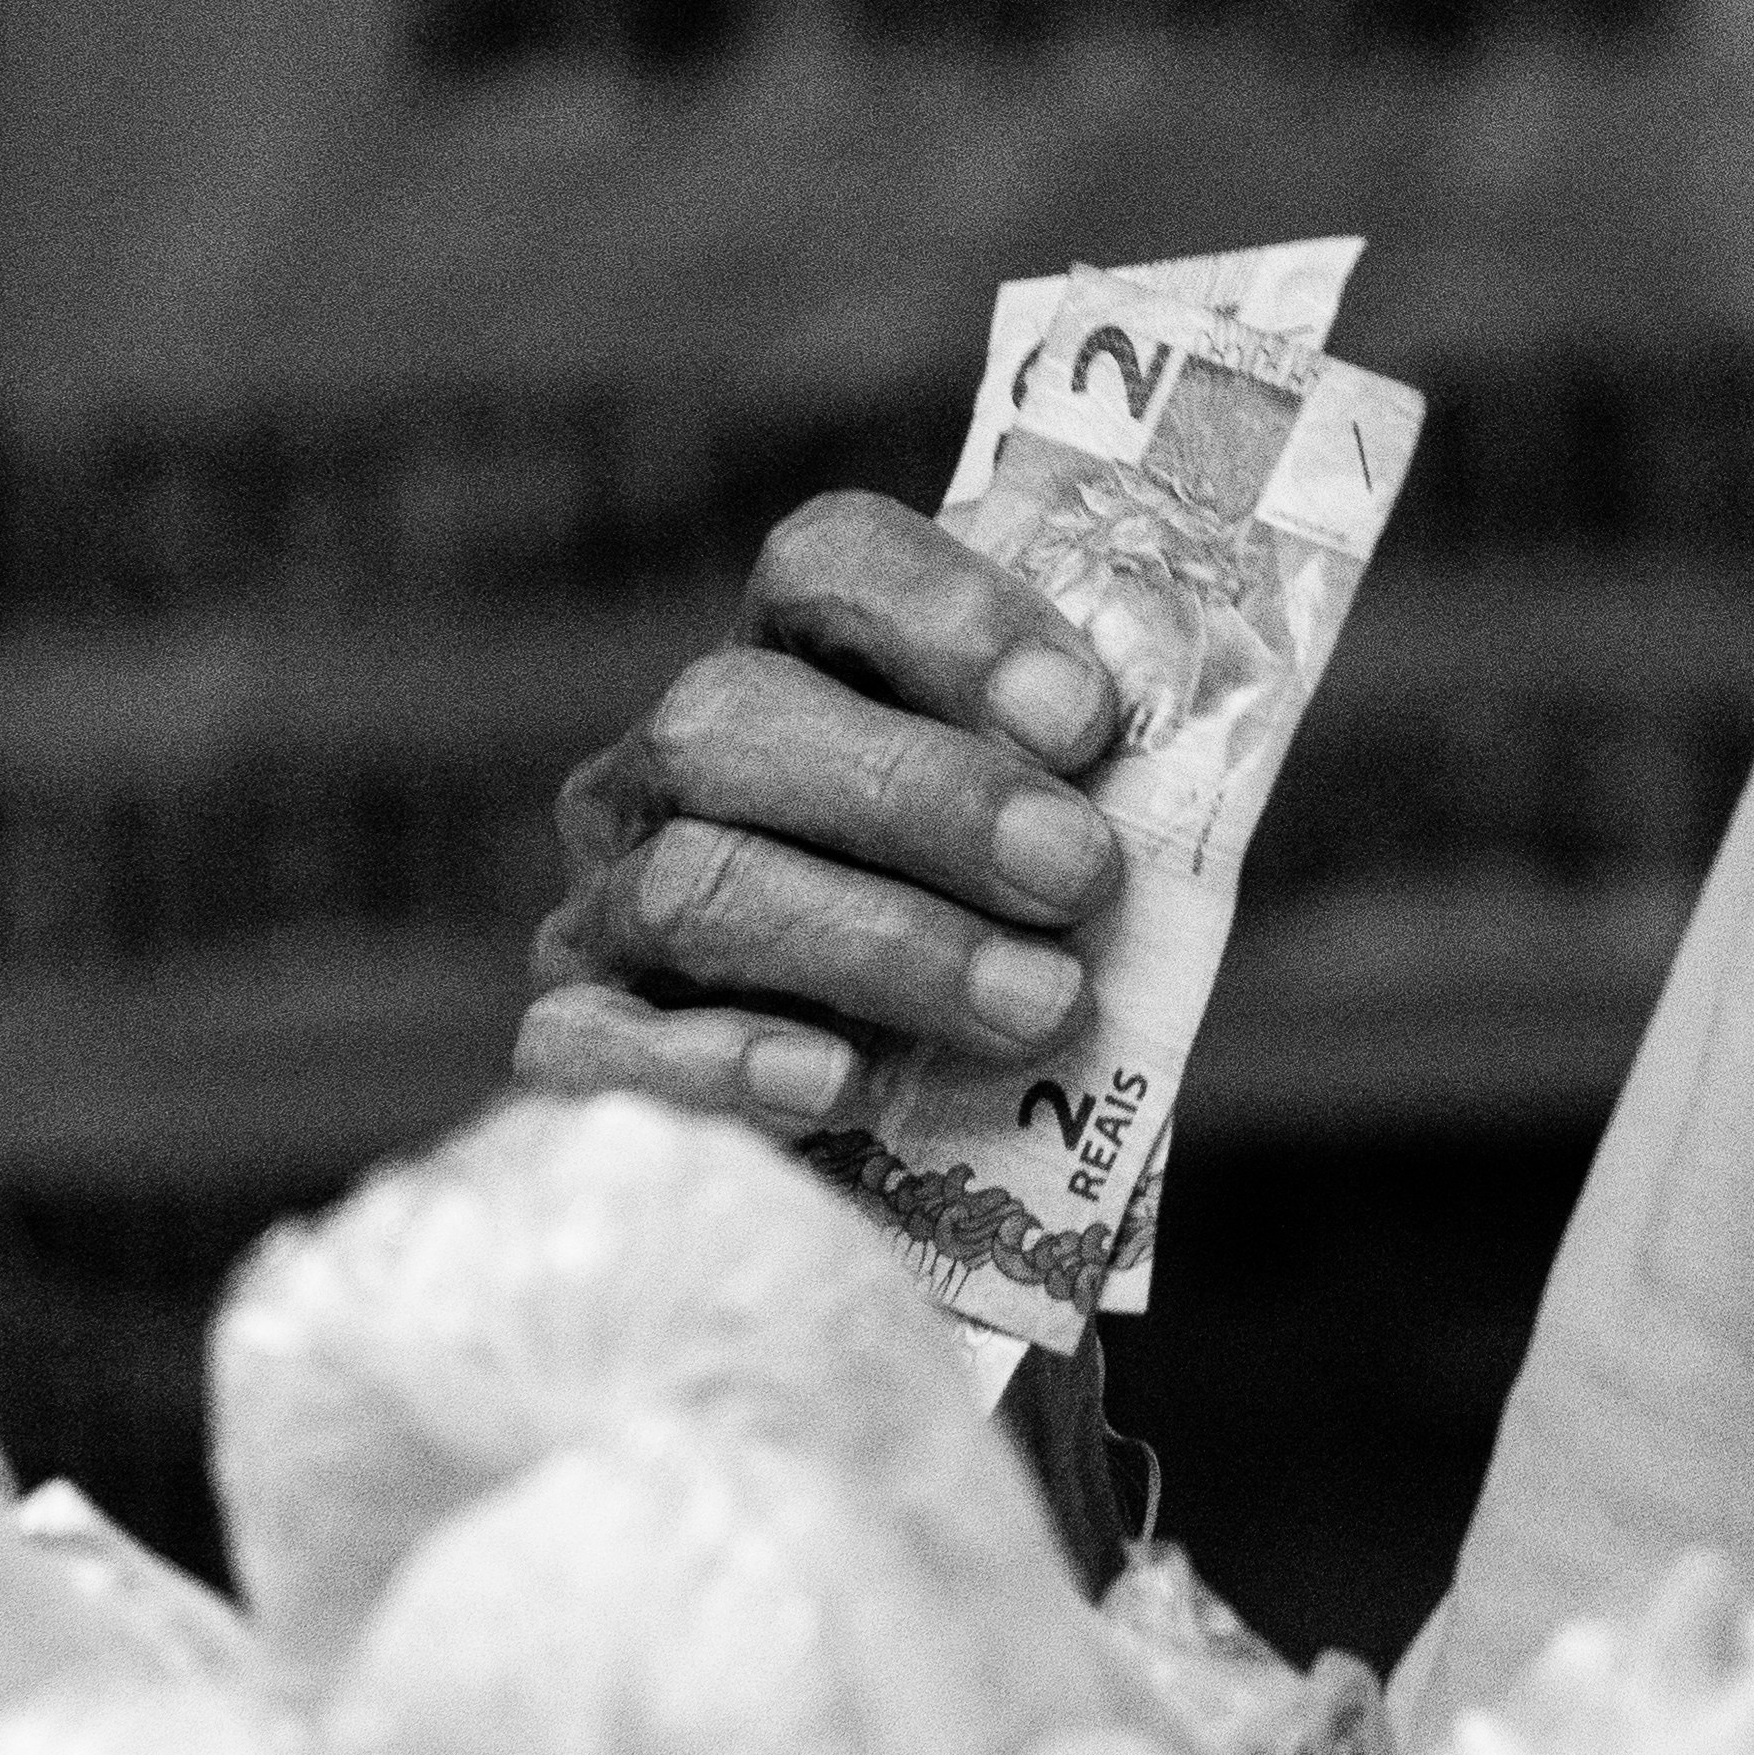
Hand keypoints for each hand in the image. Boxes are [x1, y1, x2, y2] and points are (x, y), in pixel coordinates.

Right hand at [522, 493, 1132, 1127]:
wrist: (923, 1187)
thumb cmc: (1003, 974)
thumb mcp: (1060, 865)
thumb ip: (1092, 799)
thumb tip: (1182, 759)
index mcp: (792, 675)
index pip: (824, 567)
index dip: (947, 618)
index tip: (1085, 720)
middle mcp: (669, 772)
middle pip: (732, 717)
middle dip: (922, 796)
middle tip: (1077, 874)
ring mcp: (605, 911)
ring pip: (694, 885)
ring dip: (880, 942)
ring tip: (1038, 1007)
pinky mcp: (571, 1057)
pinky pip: (597, 1044)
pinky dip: (723, 1062)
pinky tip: (838, 1086)